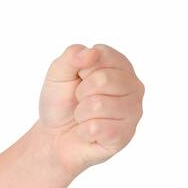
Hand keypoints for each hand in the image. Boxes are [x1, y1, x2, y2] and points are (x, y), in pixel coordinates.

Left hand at [33, 43, 143, 178]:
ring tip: (84, 116)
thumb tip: (91, 52)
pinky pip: (96, 127)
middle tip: (80, 100)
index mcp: (120, 66)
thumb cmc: (61, 102)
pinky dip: (82, 130)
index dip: (81, 68)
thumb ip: (71, 57)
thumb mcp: (58, 74)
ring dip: (80, 112)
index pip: (102, 55)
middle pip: (103, 80)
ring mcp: (133, 112)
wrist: (54, 135)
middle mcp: (133, 87)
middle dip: (80, 92)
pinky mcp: (125, 135)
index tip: (79, 78)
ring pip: (99, 105)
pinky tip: (87, 132)